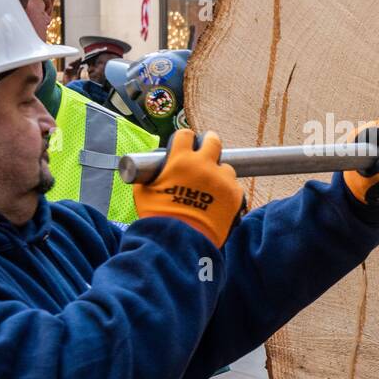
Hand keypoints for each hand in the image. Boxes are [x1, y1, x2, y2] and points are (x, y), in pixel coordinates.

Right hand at [132, 129, 243, 246]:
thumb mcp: (144, 191)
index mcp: (180, 160)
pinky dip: (227, 192)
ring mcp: (222, 180)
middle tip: (206, 150)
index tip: (186, 145)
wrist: (180, 243)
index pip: (186, 135)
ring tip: (210, 188)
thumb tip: (152, 169)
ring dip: (219, 173)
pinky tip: (217, 202)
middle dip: (209, 143)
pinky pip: (234, 187)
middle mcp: (204, 166)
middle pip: (213, 141)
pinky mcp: (235, 196)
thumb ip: (151, 174)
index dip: (185, 139)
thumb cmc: (158, 219)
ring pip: (226, 167)